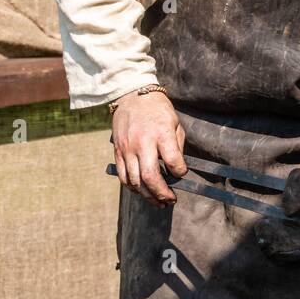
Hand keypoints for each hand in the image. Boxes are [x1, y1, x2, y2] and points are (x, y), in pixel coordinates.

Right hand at [111, 89, 186, 205]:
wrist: (132, 96)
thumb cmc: (157, 110)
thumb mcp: (175, 123)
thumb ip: (177, 146)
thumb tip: (178, 169)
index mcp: (161, 133)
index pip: (173, 161)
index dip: (180, 172)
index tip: (182, 173)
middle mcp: (142, 143)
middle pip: (150, 176)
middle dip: (162, 193)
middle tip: (170, 200)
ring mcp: (127, 149)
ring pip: (135, 181)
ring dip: (147, 196)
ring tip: (158, 201)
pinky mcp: (118, 152)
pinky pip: (123, 176)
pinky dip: (133, 188)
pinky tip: (142, 191)